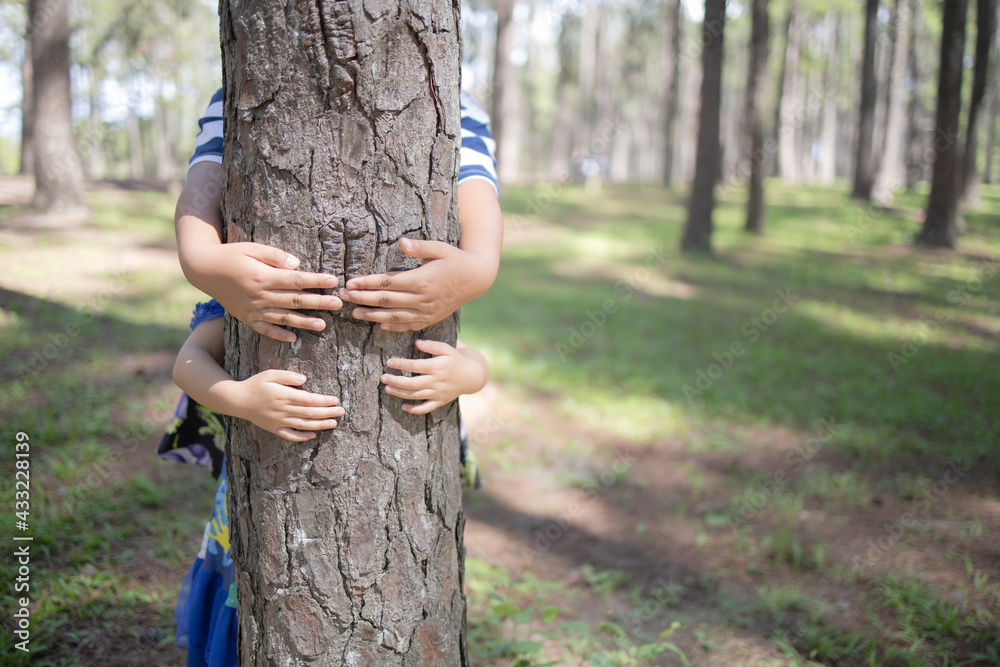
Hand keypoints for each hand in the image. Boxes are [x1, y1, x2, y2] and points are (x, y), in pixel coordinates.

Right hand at [194, 243, 342, 342]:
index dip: (315, 281)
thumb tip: (297, 264)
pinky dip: (278, 334)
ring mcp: (252, 309)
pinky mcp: (246, 317)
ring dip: (303, 322)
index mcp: (262, 276)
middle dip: (318, 302)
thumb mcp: (252, 248)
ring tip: (322, 325)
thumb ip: (275, 256)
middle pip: (294, 300)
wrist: (203, 269)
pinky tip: (293, 338)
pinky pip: (264, 329)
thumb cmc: (231, 254)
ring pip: (282, 317)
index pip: (295, 280)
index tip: (333, 281)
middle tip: (337, 304)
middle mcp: (258, 295)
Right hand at [233, 370, 344, 441]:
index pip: (308, 399)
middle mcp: (282, 410)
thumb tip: (304, 379)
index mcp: (283, 396)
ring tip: (334, 423)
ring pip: (303, 425)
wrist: (237, 401)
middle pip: (309, 413)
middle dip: (327, 412)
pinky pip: (290, 435)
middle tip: (342, 411)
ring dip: (320, 425)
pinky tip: (313, 435)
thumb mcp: (269, 374)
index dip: (323, 401)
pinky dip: (302, 437)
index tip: (335, 400)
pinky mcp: (274, 429)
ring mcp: (278, 422)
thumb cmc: (256, 385)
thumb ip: (287, 376)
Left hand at [339, 238, 494, 330]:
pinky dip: (394, 326)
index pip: (388, 282)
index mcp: (422, 279)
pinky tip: (380, 325)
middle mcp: (422, 298)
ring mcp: (427, 311)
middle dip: (363, 299)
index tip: (350, 283)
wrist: (476, 279)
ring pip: (395, 316)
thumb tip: (401, 242)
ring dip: (373, 316)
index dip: (367, 283)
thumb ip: (420, 247)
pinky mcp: (431, 318)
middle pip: (386, 300)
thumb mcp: (440, 248)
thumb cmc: (455, 259)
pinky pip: (409, 325)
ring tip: (355, 314)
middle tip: (344, 297)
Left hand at [381, 339, 488, 413]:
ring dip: (400, 393)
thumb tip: (416, 343)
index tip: (389, 362)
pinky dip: (414, 410)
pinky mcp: (440, 401)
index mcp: (438, 366)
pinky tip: (403, 407)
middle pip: (413, 383)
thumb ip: (432, 345)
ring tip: (387, 388)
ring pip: (416, 396)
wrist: (472, 376)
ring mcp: (438, 393)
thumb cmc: (456, 359)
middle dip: (396, 381)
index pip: (415, 366)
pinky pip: (426, 408)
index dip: (401, 364)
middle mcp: (437, 381)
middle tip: (383, 378)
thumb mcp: (447, 348)